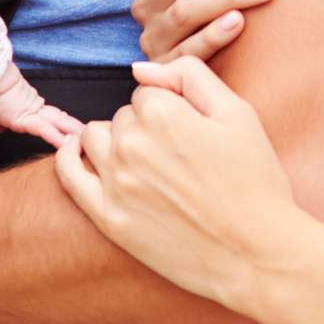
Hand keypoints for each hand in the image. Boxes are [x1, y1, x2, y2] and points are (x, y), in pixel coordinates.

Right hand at [0, 71, 84, 150]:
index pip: (54, 117)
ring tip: (87, 143)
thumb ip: (0, 122)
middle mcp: (37, 109)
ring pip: (60, 124)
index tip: (78, 132)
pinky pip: (45, 130)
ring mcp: (33, 114)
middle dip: (77, 129)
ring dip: (74, 134)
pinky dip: (57, 139)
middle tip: (92, 137)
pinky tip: (67, 146)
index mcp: (32, 106)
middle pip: (63, 120)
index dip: (67, 124)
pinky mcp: (26, 119)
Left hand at [55, 57, 299, 317]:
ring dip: (115, 140)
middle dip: (145, 125)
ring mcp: (115, 182)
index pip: (148, 92)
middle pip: (124, 115)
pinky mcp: (108, 217)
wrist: (255, 253)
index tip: (191, 131)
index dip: (171, 107)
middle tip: (179, 154)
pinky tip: (76, 151)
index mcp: (162, 113)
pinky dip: (69, 157)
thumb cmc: (253, 180)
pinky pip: (68, 175)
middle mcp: (131, 143)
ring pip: (95, 137)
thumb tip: (139, 69)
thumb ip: (189, 75)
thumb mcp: (237, 112)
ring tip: (147, 162)